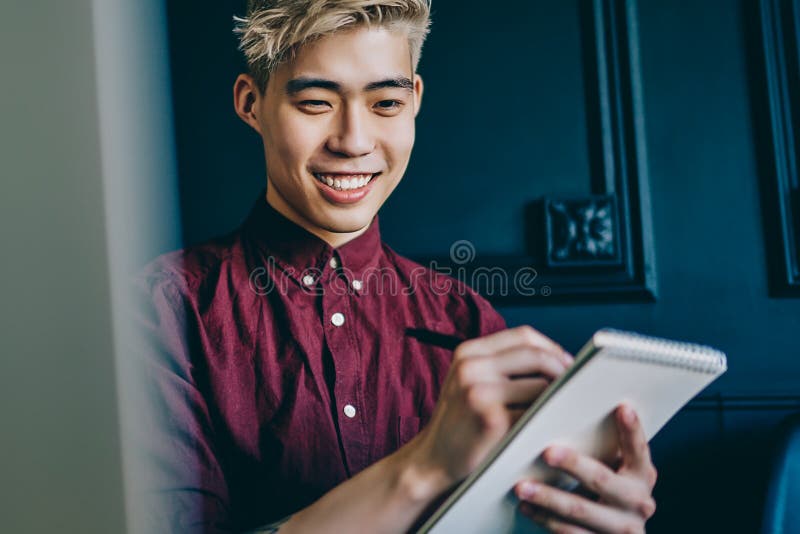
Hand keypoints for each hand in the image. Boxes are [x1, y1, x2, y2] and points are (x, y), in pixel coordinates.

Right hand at [411, 325, 572, 488]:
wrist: (433, 460)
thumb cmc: (461, 422)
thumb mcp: (470, 381)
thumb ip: (501, 365)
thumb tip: (556, 357)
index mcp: (467, 352)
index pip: (522, 335)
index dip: (550, 347)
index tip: (565, 364)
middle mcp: (471, 367)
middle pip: (535, 355)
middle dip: (561, 370)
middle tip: (573, 387)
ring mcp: (479, 392)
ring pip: (541, 384)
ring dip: (556, 398)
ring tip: (558, 409)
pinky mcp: (492, 419)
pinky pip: (536, 412)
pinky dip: (548, 418)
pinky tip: (547, 426)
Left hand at [514, 404, 657, 532]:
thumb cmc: (609, 490)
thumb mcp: (616, 471)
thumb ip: (604, 449)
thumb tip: (562, 412)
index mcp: (642, 475)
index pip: (638, 449)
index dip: (632, 430)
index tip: (623, 407)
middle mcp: (639, 502)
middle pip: (602, 480)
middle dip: (573, 465)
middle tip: (547, 453)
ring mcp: (622, 528)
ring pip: (580, 510)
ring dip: (547, 498)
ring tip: (521, 487)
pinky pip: (570, 533)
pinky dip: (545, 519)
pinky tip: (527, 508)